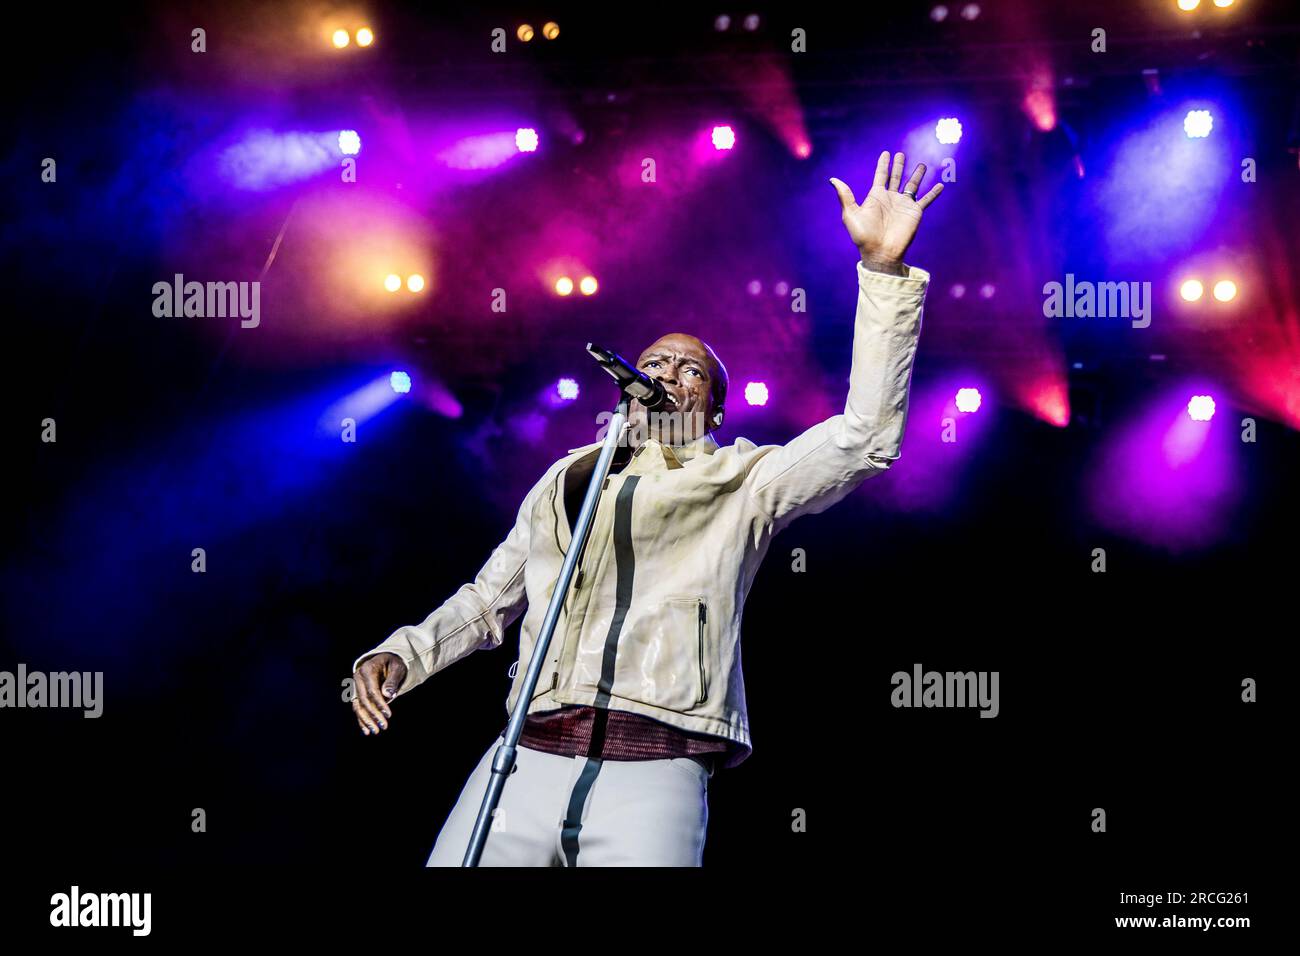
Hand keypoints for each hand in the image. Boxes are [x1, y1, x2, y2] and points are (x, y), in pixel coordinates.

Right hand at [352, 653, 407, 734]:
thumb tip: (388, 695)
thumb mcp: (397, 668)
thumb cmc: (394, 663)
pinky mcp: (357, 693)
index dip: (380, 704)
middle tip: (384, 726)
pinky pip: (357, 708)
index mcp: (367, 670)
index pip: (372, 691)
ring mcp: (356, 686)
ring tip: (375, 731)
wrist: (385, 660)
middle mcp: (358, 678)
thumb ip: (392, 681)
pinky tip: (366, 731)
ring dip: (366, 720)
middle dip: (374, 715)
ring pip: (358, 706)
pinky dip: (361, 720)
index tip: (389, 715)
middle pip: (364, 701)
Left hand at [831, 150, 942, 273]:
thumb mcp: (851, 214)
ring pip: (912, 185)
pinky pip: (926, 200)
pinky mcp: (915, 212)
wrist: (880, 252)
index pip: (881, 175)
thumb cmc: (864, 236)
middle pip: (896, 177)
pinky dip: (933, 193)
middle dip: (898, 166)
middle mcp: (891, 198)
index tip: (886, 153)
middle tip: (901, 154)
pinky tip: (940, 186)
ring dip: (917, 175)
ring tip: (922, 164)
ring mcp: (903, 204)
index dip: (883, 164)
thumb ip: (845, 196)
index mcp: (876, 196)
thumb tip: (833, 180)